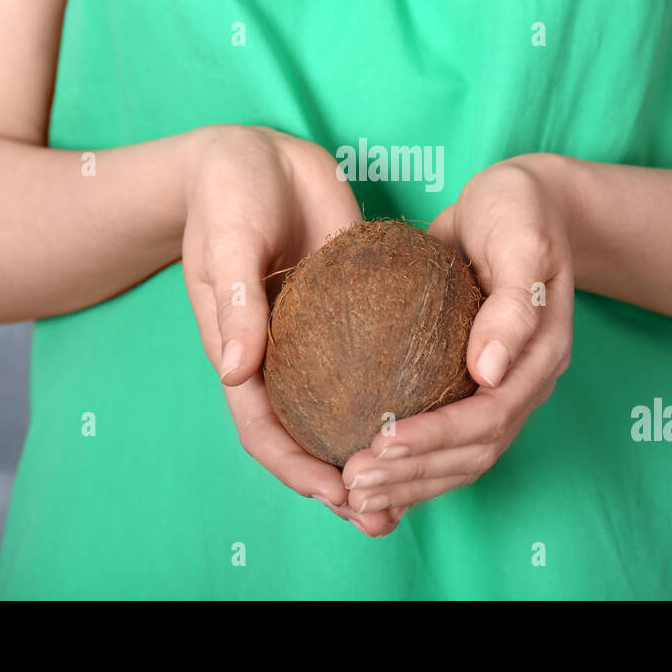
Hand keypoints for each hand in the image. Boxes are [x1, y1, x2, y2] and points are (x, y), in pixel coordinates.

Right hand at [179, 125, 395, 535]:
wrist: (255, 152)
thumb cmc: (225, 194)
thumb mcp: (227, 240)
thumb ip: (234, 299)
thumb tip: (235, 369)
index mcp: (242, 352)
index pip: (262, 427)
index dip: (293, 467)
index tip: (334, 493)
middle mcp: (282, 356)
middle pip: (309, 435)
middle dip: (342, 482)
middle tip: (384, 519)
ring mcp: (320, 336)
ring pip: (348, 408)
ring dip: (379, 448)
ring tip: (423, 483)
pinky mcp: (355, 306)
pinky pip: (380, 359)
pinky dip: (402, 390)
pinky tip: (445, 405)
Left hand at [340, 155, 575, 522]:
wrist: (519, 203)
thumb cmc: (519, 212)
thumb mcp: (521, 242)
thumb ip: (513, 305)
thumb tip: (488, 373)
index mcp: (540, 356)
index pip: (489, 417)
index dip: (435, 438)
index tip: (379, 444)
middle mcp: (522, 383)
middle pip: (473, 452)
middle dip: (414, 474)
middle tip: (353, 480)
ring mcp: (499, 388)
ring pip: (459, 457)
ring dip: (409, 481)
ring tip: (354, 490)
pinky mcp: (470, 383)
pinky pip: (443, 435)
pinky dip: (409, 463)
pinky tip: (370, 472)